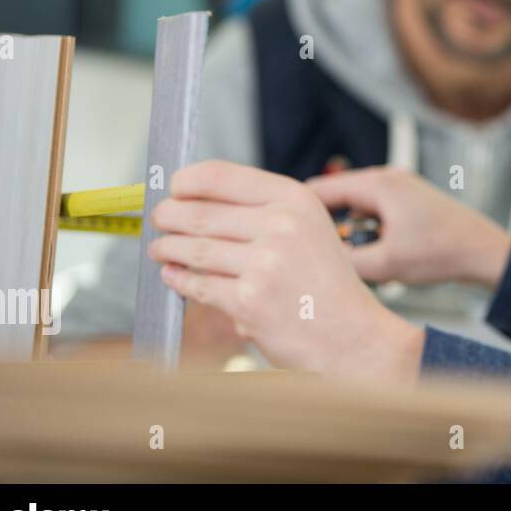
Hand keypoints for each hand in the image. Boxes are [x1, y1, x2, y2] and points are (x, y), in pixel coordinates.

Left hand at [148, 160, 424, 381]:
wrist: (351, 334)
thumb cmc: (327, 284)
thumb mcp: (309, 228)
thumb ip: (264, 211)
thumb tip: (200, 200)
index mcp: (295, 199)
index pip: (221, 176)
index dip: (186, 181)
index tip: (173, 188)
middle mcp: (280, 226)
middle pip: (200, 212)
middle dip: (169, 216)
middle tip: (159, 219)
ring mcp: (264, 265)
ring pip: (193, 249)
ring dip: (168, 248)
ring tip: (161, 249)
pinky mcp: (248, 301)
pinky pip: (198, 286)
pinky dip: (178, 280)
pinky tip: (172, 275)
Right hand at [306, 166, 510, 289]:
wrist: (485, 251)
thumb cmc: (441, 254)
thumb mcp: (385, 265)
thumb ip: (344, 262)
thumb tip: (308, 265)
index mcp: (380, 184)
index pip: (322, 190)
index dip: (296, 211)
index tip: (275, 229)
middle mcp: (388, 177)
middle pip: (337, 195)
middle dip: (322, 222)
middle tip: (302, 248)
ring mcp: (401, 186)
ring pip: (356, 205)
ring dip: (347, 228)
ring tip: (342, 254)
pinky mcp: (409, 199)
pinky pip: (374, 210)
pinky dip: (365, 228)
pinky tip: (368, 252)